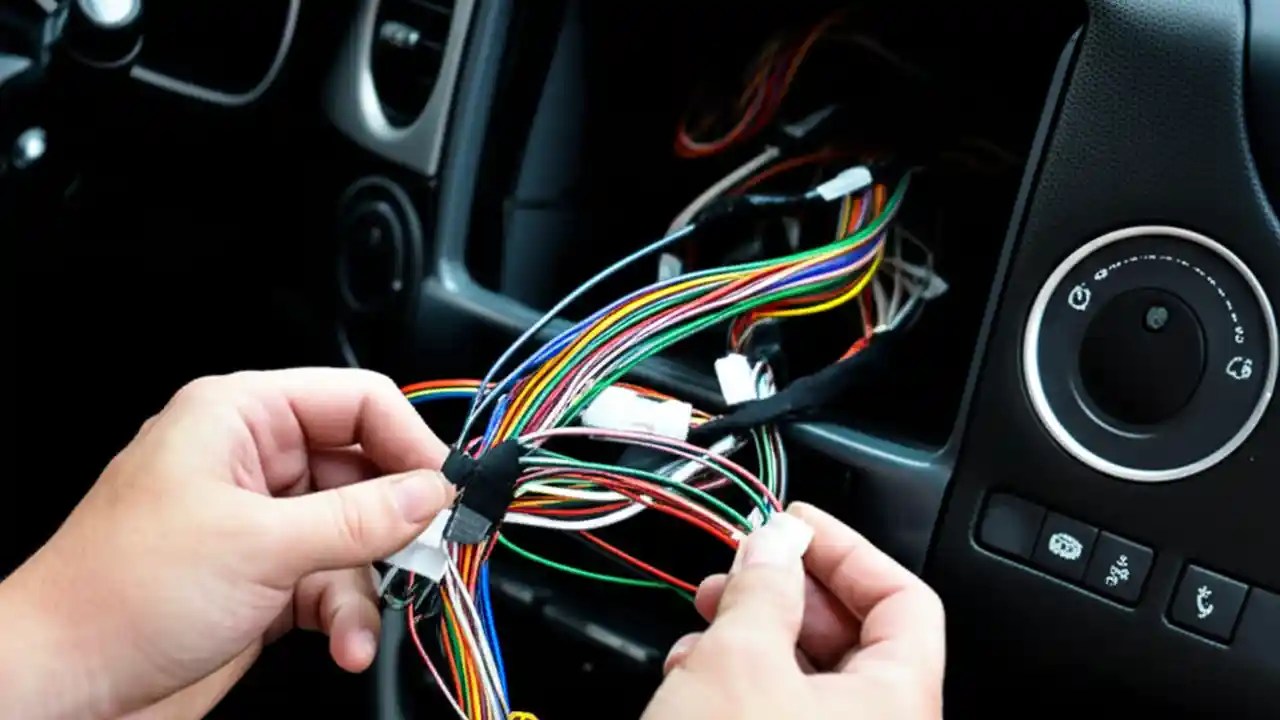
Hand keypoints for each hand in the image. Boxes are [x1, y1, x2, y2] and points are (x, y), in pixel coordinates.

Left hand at [0, 369, 455, 719]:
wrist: (63, 686)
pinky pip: (334, 584)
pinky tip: (347, 643)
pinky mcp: (265, 580)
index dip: (408, 441)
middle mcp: (253, 463)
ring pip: (356, 537)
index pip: (355, 401)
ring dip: (368, 586)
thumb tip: (430, 493)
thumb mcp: (260, 546)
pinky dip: (347, 616)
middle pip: (365, 472)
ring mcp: (261, 525)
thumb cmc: (116, 595)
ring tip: (364, 623)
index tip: (444, 488)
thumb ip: (359, 518)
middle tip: (428, 553)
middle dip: (396, 523)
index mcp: (240, 417)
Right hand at [644, 503, 944, 718]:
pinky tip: (693, 675)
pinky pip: (783, 711)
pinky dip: (743, 683)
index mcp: (898, 701)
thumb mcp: (739, 659)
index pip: (906, 599)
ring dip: (755, 635)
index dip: (848, 550)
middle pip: (854, 634)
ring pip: (810, 675)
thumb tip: (777, 540)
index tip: (796, 525)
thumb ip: (764, 586)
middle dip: (786, 590)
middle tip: (740, 566)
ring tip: (706, 619)